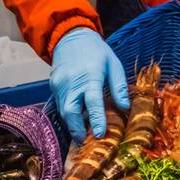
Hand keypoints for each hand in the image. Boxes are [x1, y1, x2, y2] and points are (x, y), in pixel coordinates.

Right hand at [50, 27, 129, 141]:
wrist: (70, 36)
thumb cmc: (96, 51)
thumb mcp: (113, 64)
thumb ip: (119, 86)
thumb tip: (125, 107)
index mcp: (90, 76)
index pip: (93, 101)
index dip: (97, 119)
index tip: (100, 134)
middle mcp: (72, 82)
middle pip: (71, 112)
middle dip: (78, 130)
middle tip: (86, 144)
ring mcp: (60, 85)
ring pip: (63, 112)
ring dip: (73, 126)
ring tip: (83, 136)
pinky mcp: (53, 86)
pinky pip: (60, 105)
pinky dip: (69, 116)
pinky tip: (77, 121)